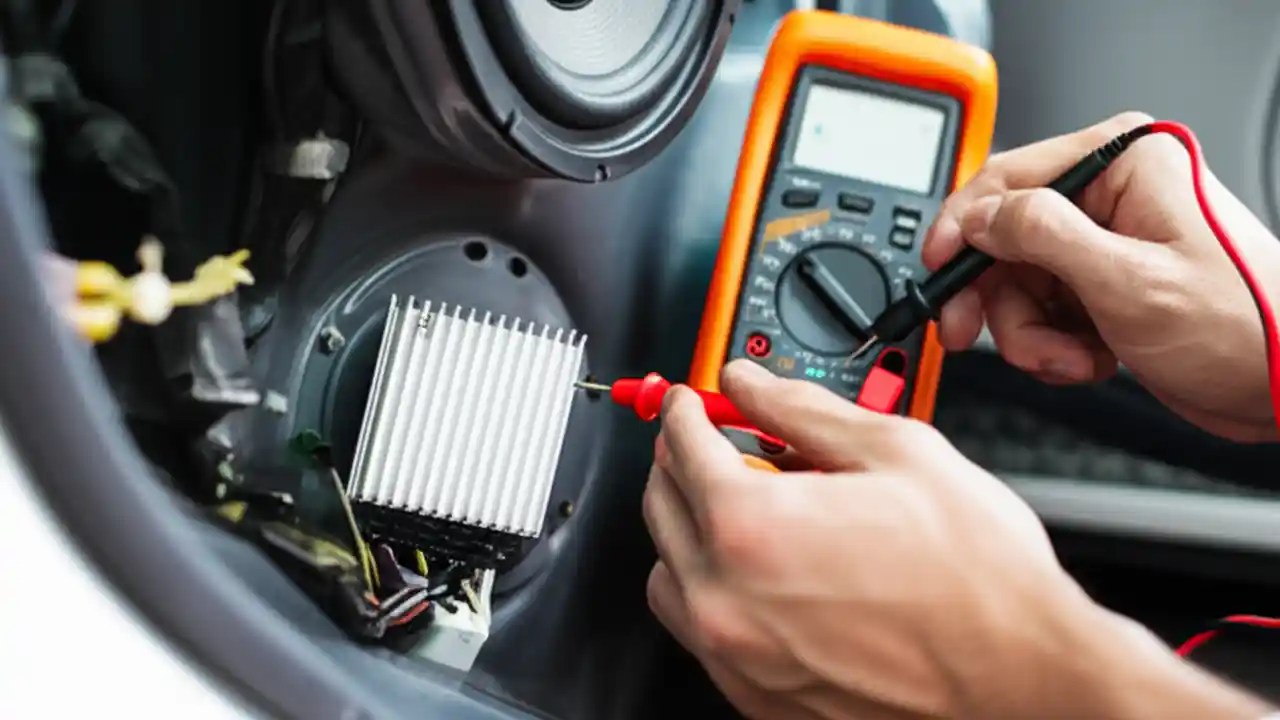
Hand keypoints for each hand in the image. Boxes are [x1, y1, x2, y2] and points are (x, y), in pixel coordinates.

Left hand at [644, 360, 1272, 718]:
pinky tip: (762, 575)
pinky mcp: (758, 698)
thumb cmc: (980, 581)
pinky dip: (712, 594)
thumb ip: (804, 410)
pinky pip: (701, 633)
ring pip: (669, 577)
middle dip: (680, 462)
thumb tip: (752, 385)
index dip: (687, 410)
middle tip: (712, 443)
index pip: (684, 446)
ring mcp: (738, 658)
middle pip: (662, 507)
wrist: (1025, 678)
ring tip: (739, 513)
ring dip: (688, 534)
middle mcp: (728, 600)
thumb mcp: (899, 453)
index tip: (695, 402)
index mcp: (751, 528)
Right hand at [923, 112, 1279, 440]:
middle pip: (1005, 240)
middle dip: (998, 299)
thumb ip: (1042, 237)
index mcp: (1124, 165)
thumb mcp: (1128, 280)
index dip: (962, 229)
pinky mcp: (1105, 286)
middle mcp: (1112, 196)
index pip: (1009, 180)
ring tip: (1070, 357)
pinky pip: (1044, 313)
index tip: (936, 270)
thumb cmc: (1244, 327)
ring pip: (1018, 285)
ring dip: (1032, 333)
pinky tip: (1089, 359)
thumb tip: (979, 217)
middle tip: (969, 333)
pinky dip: (1055, 345)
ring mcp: (1107, 244)